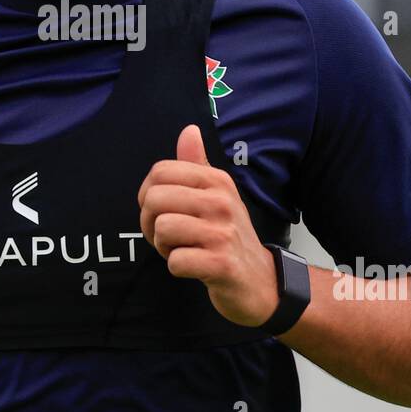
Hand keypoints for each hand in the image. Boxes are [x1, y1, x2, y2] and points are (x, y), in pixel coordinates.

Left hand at [137, 124, 279, 327]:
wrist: (261, 281)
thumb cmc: (228, 236)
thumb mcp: (216, 195)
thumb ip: (197, 164)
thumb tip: (189, 130)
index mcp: (217, 180)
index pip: (160, 171)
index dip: (149, 195)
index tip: (163, 211)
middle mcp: (221, 201)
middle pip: (154, 199)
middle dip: (151, 223)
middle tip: (170, 237)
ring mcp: (223, 232)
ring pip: (162, 229)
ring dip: (164, 247)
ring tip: (184, 250)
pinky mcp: (221, 263)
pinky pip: (176, 261)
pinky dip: (177, 267)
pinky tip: (194, 267)